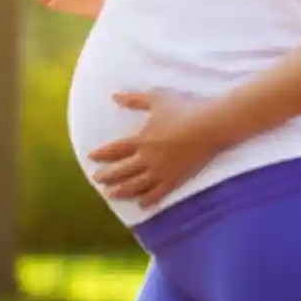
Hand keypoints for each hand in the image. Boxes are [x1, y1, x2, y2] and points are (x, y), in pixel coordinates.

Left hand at [87, 90, 226, 209]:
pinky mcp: (175, 180)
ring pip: (136, 185)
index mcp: (142, 140)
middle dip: (107, 175)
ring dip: (121, 190)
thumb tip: (115, 96)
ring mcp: (161, 171)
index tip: (91, 157)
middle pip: (122, 170)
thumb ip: (134, 100)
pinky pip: (158, 193)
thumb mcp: (156, 100)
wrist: (209, 127)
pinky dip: (147, 199)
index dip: (102, 154)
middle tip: (96, 179)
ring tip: (111, 194)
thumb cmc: (183, 110)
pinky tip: (141, 204)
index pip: (115, 150)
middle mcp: (148, 158)